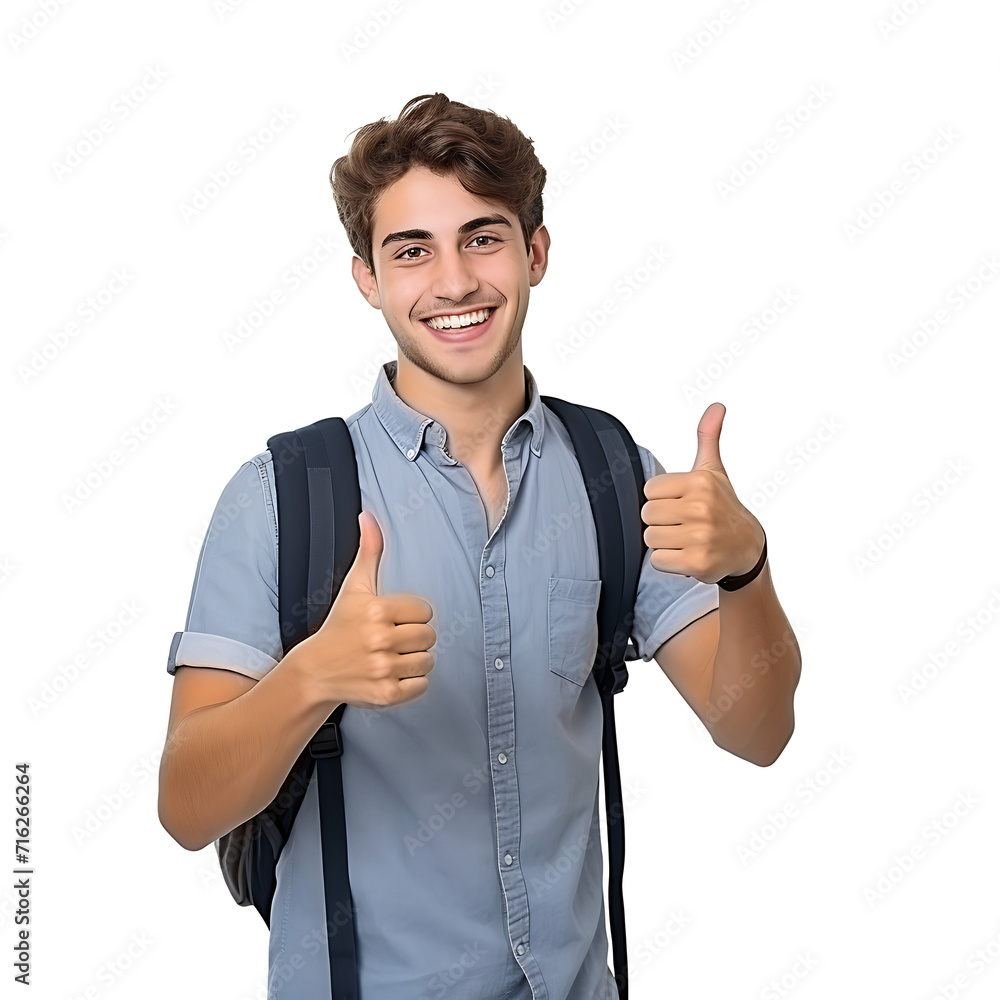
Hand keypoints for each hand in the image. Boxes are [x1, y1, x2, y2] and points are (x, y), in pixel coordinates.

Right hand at [296, 510, 435, 709]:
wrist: (315, 671)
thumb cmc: (339, 626)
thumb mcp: (354, 587)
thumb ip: (369, 551)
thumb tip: (368, 517)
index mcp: (377, 610)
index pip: (425, 611)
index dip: (413, 616)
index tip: (394, 620)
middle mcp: (380, 640)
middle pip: (429, 636)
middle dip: (414, 638)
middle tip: (392, 639)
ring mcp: (383, 669)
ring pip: (428, 661)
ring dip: (414, 660)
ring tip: (392, 656)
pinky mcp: (386, 694)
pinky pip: (422, 685)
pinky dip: (411, 683)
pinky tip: (392, 674)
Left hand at [640, 402, 764, 584]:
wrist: (747, 546)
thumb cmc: (723, 506)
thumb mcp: (714, 471)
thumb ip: (708, 437)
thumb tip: (717, 406)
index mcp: (699, 483)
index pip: (649, 491)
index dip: (662, 499)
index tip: (682, 503)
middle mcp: (700, 508)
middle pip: (647, 514)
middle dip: (661, 520)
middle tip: (683, 523)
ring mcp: (700, 537)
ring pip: (650, 537)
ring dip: (664, 542)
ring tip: (686, 538)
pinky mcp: (697, 563)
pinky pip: (658, 560)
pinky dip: (668, 562)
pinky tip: (687, 554)